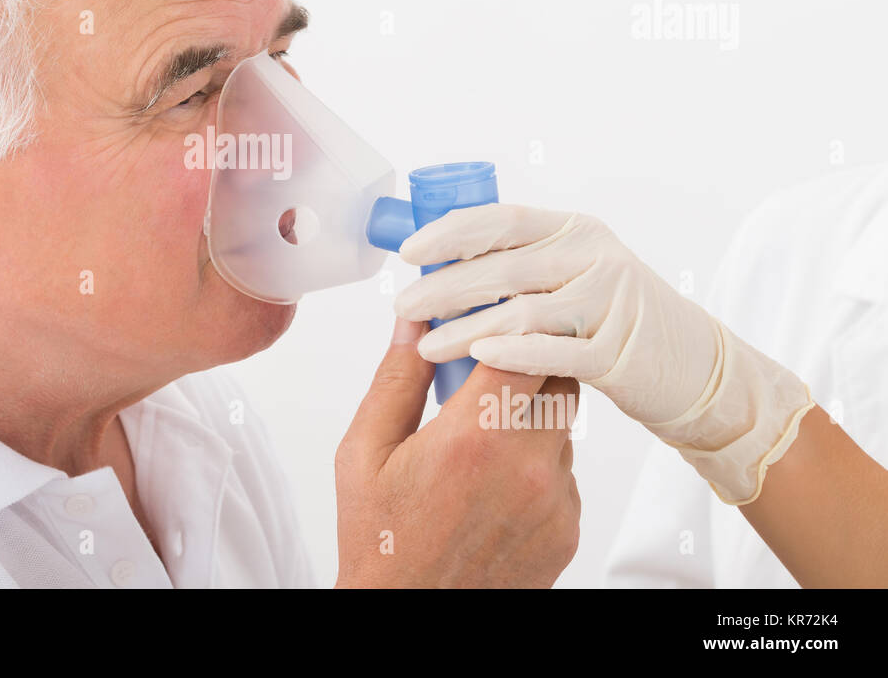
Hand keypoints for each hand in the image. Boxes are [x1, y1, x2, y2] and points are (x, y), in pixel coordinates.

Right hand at [334, 317, 579, 587]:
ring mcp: (555, 502)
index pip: (525, 346)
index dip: (513, 322)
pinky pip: (565, 473)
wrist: (407, 616)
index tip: (495, 317)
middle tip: (483, 377)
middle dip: (524, 366)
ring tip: (479, 442)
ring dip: (531, 418)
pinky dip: (538, 465)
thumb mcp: (365, 451)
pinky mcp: (567, 530)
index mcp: (474, 437)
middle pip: (557, 379)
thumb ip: (397, 378)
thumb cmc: (380, 540)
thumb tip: (413, 321)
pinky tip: (491, 484)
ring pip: (562, 427)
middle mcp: (527, 467)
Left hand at [394, 204, 812, 505]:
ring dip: (466, 328)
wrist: (693, 366)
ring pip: (521, 312)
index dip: (450, 233)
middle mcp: (592, 257)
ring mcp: (608, 303)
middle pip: (502, 268)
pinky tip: (478, 359)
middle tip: (404, 306)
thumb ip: (520, 265)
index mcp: (572, 231)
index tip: (409, 251)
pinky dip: (513, 354)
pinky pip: (555, 352)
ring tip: (426, 345)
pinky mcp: (618, 354)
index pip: (501, 221)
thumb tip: (436, 264)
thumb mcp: (573, 274)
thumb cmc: (611, 319)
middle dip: (444, 287)